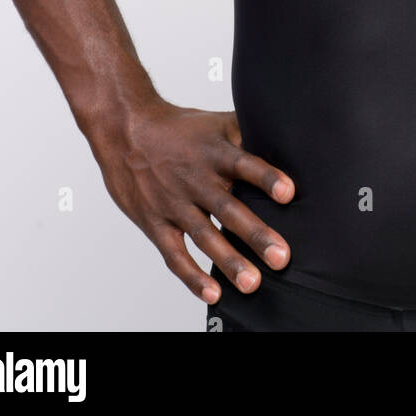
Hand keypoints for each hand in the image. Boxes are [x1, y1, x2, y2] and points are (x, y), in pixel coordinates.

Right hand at [89, 97, 293, 303]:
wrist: (126, 130)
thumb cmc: (179, 128)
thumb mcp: (215, 123)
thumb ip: (248, 132)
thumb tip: (286, 133)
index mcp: (214, 153)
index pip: (244, 164)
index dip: (266, 178)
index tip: (289, 193)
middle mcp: (196, 179)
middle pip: (228, 208)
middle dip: (255, 234)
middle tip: (281, 257)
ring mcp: (174, 203)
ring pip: (204, 236)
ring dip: (229, 261)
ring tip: (252, 284)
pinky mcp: (155, 223)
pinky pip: (174, 254)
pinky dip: (192, 276)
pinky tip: (214, 293)